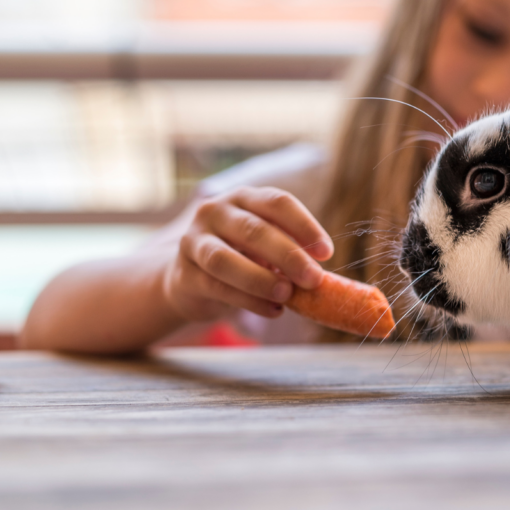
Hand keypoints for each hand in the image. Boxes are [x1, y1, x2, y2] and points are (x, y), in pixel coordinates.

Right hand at [162, 187, 333, 321]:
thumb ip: (288, 251)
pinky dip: (248, 301)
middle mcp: (215, 212)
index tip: (326, 252)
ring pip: (225, 259)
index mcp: (244, 198)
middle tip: (313, 279)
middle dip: (288, 255)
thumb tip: (321, 274)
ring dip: (260, 279)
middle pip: (253, 230)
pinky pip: (217, 287)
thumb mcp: (264, 245)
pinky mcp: (183, 273)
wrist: (190, 277)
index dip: (304, 226)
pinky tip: (273, 311)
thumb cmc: (241, 256)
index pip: (277, 202)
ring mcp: (194, 241)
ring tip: (287, 295)